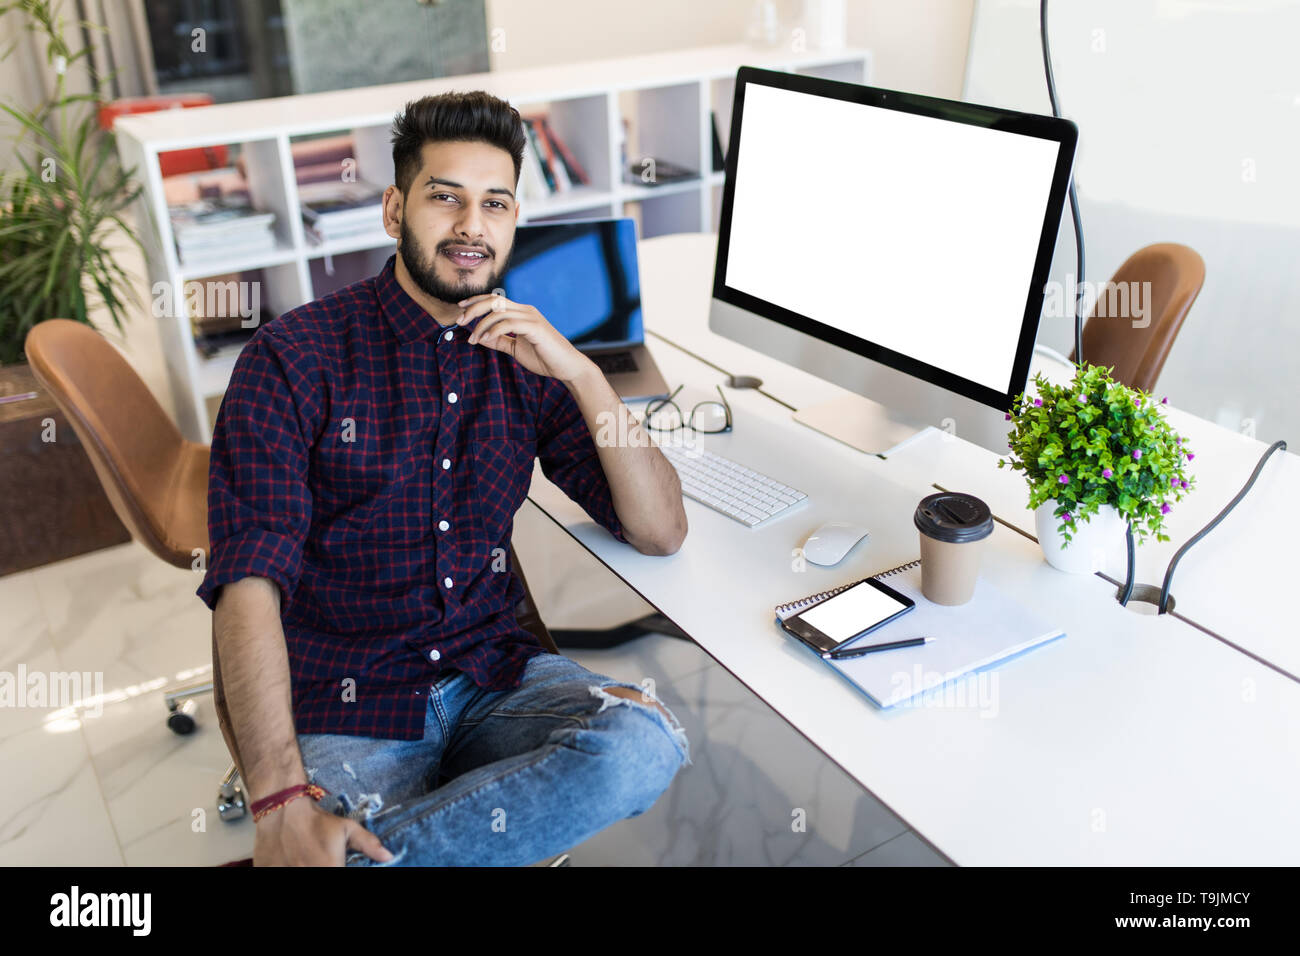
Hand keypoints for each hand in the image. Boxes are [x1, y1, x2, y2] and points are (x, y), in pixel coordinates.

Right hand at [253, 793, 393, 865]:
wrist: (281, 810)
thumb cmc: (317, 821)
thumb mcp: (346, 829)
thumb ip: (368, 844)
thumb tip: (389, 856)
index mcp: (330, 869)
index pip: (341, 875)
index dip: (339, 869)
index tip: (337, 864)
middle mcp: (308, 874)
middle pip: (321, 876)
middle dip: (324, 869)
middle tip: (321, 860)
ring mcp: (286, 874)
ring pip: (301, 877)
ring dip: (308, 868)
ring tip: (308, 859)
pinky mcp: (268, 872)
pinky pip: (280, 875)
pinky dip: (289, 868)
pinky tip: (292, 861)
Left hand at [458, 292, 595, 383]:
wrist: (567, 367)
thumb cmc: (544, 358)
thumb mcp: (515, 349)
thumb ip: (499, 341)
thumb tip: (480, 337)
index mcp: (522, 313)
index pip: (495, 299)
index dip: (475, 301)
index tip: (460, 309)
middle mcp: (526, 310)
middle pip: (493, 300)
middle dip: (473, 309)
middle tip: (459, 321)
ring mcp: (531, 317)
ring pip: (498, 312)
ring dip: (481, 325)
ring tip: (473, 339)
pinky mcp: (535, 327)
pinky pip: (509, 324)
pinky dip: (494, 330)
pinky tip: (486, 340)